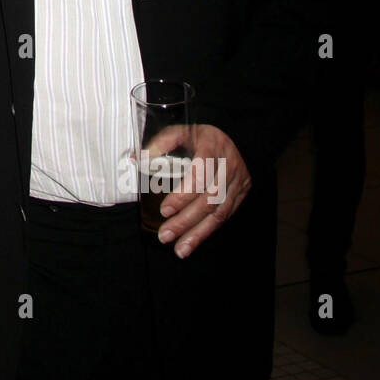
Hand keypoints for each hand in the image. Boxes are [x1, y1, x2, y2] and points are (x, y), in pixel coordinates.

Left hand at [150, 124, 250, 258]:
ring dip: (197, 233)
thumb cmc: (202, 137)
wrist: (236, 138)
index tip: (165, 210)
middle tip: (166, 234)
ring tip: (180, 248)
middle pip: (208, 199)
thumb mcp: (182, 131)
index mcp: (212, 147)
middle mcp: (228, 166)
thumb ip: (161, 143)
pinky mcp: (240, 195)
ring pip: (219, 213)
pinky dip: (208, 232)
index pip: (200, 175)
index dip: (183, 195)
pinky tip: (193, 243)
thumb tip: (138, 158)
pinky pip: (225, 217)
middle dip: (185, 220)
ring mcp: (237, 182)